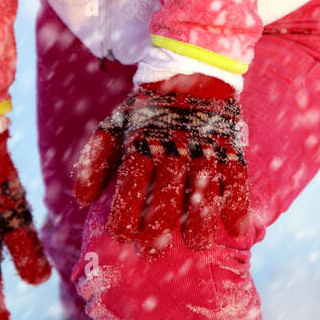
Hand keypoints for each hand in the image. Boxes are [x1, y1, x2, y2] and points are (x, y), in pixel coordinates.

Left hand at [71, 73, 250, 260]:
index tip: (121, 236)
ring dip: (201, 217)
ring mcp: (204, 147)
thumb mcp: (116, 125)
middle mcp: (173, 147)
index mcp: (142, 142)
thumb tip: (81, 201)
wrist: (190, 69)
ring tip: (197, 244)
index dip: (125, 210)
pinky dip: (238, 202)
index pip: (132, 180)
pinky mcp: (230, 146)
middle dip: (159, 222)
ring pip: (203, 186)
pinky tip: (236, 229)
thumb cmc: (148, 109)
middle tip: (153, 250)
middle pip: (166, 188)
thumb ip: (97, 161)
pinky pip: (237, 177)